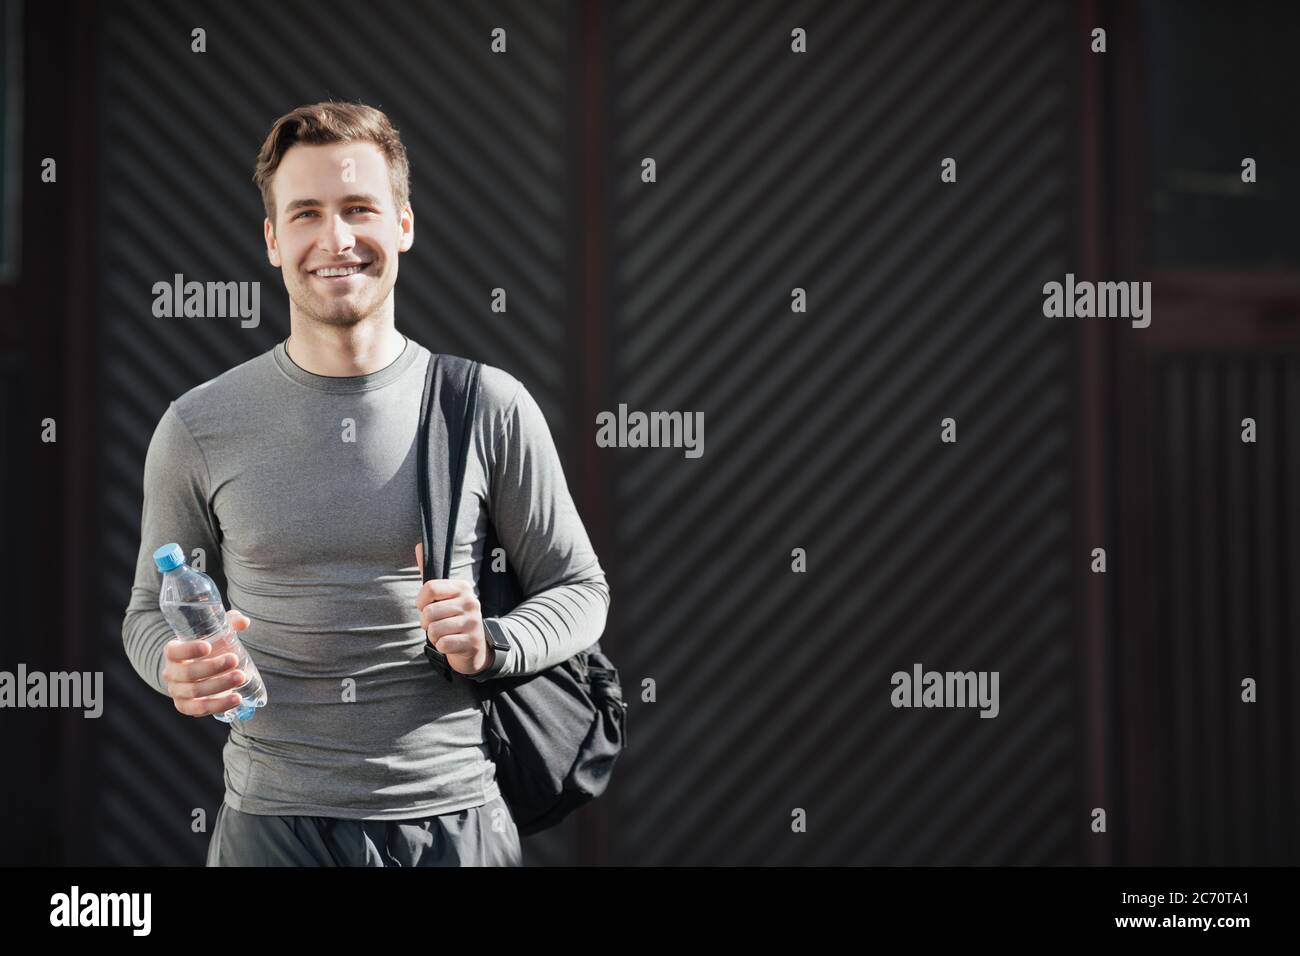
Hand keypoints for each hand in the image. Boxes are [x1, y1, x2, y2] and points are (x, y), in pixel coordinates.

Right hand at [162, 609, 251, 716]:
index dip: (189, 650)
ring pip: (195, 692)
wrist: (199, 672)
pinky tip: (236, 698)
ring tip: (242, 677)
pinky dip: (219, 705)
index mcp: (173, 652)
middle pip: (188, 673)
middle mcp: (171, 673)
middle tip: (234, 659)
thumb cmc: (208, 648)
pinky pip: (200, 709)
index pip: (175, 651)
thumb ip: (229, 623)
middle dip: (212, 667)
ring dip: (220, 685)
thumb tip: (244, 622)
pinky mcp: (186, 707)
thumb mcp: (215, 633)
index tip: (208, 646)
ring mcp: (177, 692)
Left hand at [414, 543, 492, 676]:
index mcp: (462, 587)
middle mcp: (471, 601)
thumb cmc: (452, 619)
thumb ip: (429, 574)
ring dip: (434, 636)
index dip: (420, 602)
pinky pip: (442, 644)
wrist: (473, 647)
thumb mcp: (442, 596)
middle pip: (429, 612)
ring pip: (434, 629)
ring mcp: (474, 622)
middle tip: (437, 625)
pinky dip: (442, 647)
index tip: (425, 608)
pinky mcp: (473, 641)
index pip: (429, 588)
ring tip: (445, 634)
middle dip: (426, 623)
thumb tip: (418, 545)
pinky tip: (451, 644)